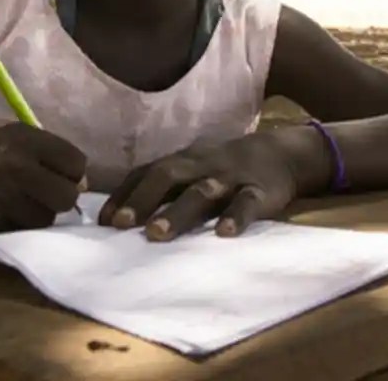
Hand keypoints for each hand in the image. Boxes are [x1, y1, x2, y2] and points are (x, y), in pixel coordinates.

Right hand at [0, 124, 86, 235]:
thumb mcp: (11, 140)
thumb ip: (49, 156)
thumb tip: (84, 186)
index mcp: (23, 137)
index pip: (76, 163)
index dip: (71, 173)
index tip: (57, 175)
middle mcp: (13, 163)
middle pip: (67, 196)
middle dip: (59, 199)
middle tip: (42, 196)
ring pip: (46, 219)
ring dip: (36, 216)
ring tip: (15, 204)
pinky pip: (20, 232)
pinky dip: (15, 226)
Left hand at [99, 132, 299, 241]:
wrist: (284, 153)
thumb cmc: (226, 167)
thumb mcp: (195, 168)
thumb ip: (166, 186)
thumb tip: (120, 217)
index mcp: (183, 161)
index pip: (147, 172)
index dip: (124, 194)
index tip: (102, 221)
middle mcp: (202, 165)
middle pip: (168, 176)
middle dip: (142, 199)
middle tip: (120, 225)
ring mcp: (231, 177)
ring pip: (202, 192)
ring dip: (177, 212)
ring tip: (157, 234)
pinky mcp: (261, 192)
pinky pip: (247, 204)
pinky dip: (235, 218)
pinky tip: (223, 234)